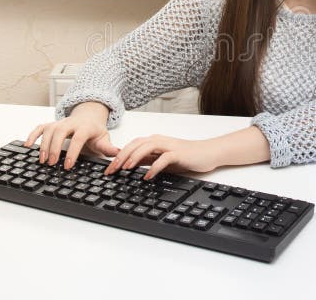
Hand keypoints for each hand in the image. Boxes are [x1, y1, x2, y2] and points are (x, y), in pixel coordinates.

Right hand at [24, 102, 119, 169]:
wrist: (88, 115)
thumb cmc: (94, 130)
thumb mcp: (104, 138)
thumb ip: (108, 148)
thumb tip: (118, 154)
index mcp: (85, 127)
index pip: (78, 138)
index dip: (72, 152)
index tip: (67, 165)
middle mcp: (71, 123)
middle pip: (60, 132)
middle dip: (54, 147)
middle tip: (51, 163)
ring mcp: (60, 122)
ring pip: (49, 130)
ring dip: (43, 145)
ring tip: (42, 160)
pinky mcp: (52, 124)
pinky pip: (40, 127)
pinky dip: (32, 135)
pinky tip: (27, 145)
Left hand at [105, 134, 220, 179]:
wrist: (207, 153)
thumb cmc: (186, 157)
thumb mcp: (162, 160)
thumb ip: (148, 160)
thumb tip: (131, 167)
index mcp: (154, 141)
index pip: (132, 145)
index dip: (118, 156)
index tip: (108, 169)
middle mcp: (159, 141)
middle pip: (136, 144)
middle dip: (121, 157)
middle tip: (111, 170)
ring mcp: (169, 146)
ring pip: (147, 147)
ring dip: (134, 157)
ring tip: (126, 169)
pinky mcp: (178, 153)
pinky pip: (163, 158)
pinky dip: (154, 167)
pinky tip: (147, 176)